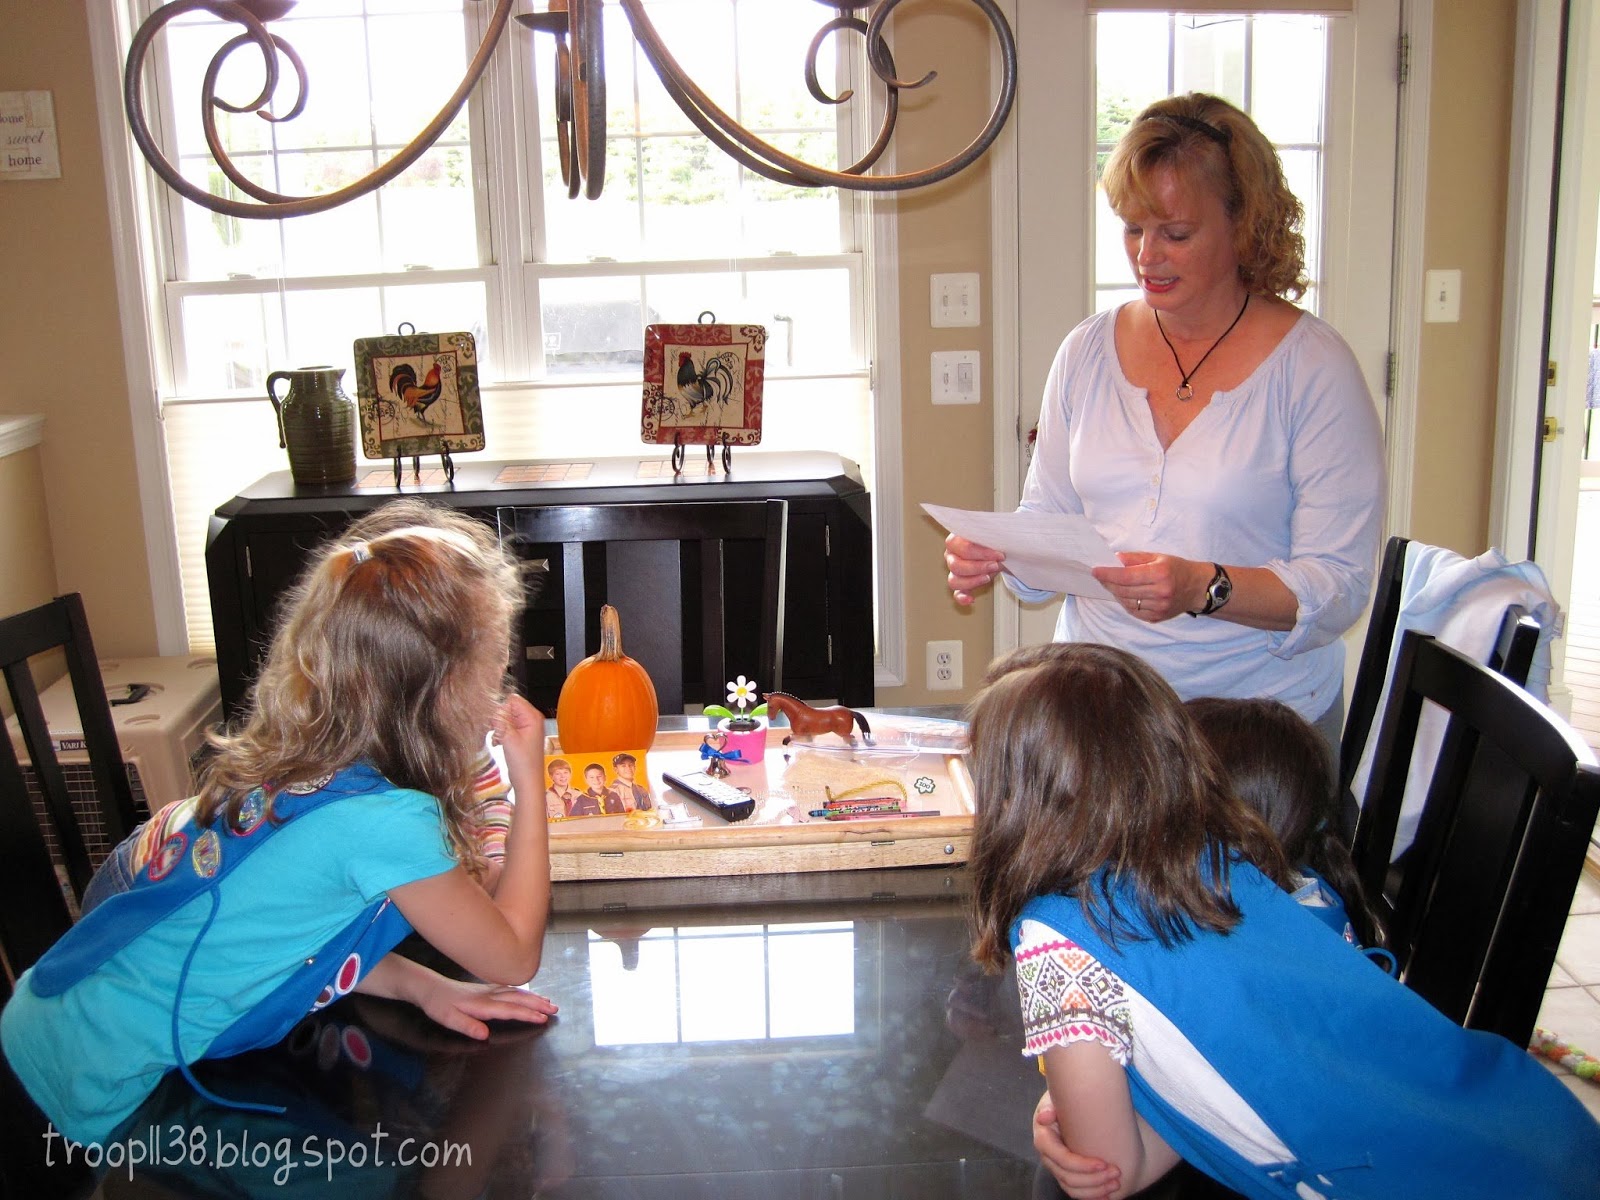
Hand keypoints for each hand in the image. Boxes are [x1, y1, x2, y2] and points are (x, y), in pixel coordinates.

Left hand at [415, 971, 558, 1041]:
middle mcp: (488, 995)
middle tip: (555, 1009)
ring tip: (548, 1002)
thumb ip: (467, 1025)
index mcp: (481, 1004)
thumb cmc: (438, 1005)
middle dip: (537, 1004)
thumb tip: (484, 1034)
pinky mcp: (485, 989)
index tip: (543, 1018)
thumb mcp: (447, 1019)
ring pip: (515, 992)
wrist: (429, 987)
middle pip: (517, 999)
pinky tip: (528, 994)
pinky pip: (509, 989)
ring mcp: (488, 990)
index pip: (509, 1010)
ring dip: (533, 997)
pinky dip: (522, 992)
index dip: (526, 1014)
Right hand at [493, 693, 544, 776]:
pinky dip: (500, 734)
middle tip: (498, 734)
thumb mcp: (509, 739)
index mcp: (532, 717)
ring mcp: (526, 728)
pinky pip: (507, 727)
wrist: (527, 782)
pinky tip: (499, 743)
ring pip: (506, 718)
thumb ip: (501, 722)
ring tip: (499, 740)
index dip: (502, 710)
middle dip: (499, 720)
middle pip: (509, 708)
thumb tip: (493, 711)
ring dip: (498, 728)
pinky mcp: (520, 736)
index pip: (513, 700)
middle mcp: (531, 720)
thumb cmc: (523, 763)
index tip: (499, 724)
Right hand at [945, 534, 1004, 605]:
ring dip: (973, 581)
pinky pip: (956, 593)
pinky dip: (962, 598)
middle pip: (956, 565)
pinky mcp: (961, 583)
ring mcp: (954, 570)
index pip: (961, 546)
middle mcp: (951, 555)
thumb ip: (991, 535)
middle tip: (995, 565)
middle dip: (978, 567)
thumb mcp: (993, 534)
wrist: (1000, 549)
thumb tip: (999, 540)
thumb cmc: (993, 539)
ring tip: (988, 577)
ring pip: (954, 581)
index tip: (999, 555)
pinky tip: (971, 600)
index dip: (981, 553)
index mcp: (956, 539)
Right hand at [1035, 1092, 1120, 1199]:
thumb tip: (1045, 1116)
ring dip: (1095, 1190)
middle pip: (1068, 1177)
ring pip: (1072, 1188)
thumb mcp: (1055, 1098)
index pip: (1062, 1159)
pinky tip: (1107, 1195)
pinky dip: (1091, 1196)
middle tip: (1117, 1173)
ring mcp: (1056, 1167)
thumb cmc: (1063, 1100)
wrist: (1065, 1105)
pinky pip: (1075, 1191)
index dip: (1082, 1165)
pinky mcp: (1064, 1173)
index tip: (1104, 1163)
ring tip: (1116, 1183)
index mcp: (1044, 1138)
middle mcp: (1048, 1156)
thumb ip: (1051, 1104)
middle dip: (1094, 1179)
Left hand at [1090, 552, 1208, 623]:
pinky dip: (1126, 603)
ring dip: (1116, 593)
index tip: (1096, 571)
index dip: (1108, 574)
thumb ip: (1136, 558)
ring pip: (1127, 602)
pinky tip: (1125, 595)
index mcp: (1160, 573)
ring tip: (1113, 585)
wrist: (1198, 588)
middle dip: (1109, 583)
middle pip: (1124, 590)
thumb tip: (1115, 558)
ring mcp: (1159, 607)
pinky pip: (1134, 611)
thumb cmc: (1177, 569)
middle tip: (1101, 577)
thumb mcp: (1158, 557)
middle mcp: (1160, 592)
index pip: (1127, 576)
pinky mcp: (1157, 618)